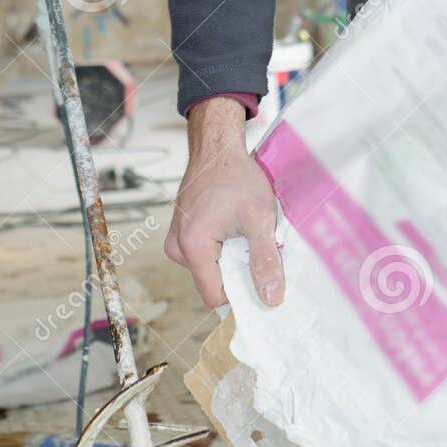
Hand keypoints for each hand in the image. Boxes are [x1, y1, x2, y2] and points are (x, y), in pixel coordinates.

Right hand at [165, 97, 284, 308]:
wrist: (218, 147)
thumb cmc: (237, 177)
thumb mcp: (259, 218)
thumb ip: (265, 261)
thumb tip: (270, 299)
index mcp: (192, 247)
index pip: (215, 296)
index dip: (240, 294)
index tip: (260, 281)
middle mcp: (177, 247)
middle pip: (212, 282)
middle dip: (236, 271)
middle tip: (253, 244)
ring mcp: (176, 238)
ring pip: (209, 268)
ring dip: (230, 257)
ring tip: (242, 230)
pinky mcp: (181, 231)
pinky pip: (204, 253)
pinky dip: (222, 246)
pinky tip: (232, 226)